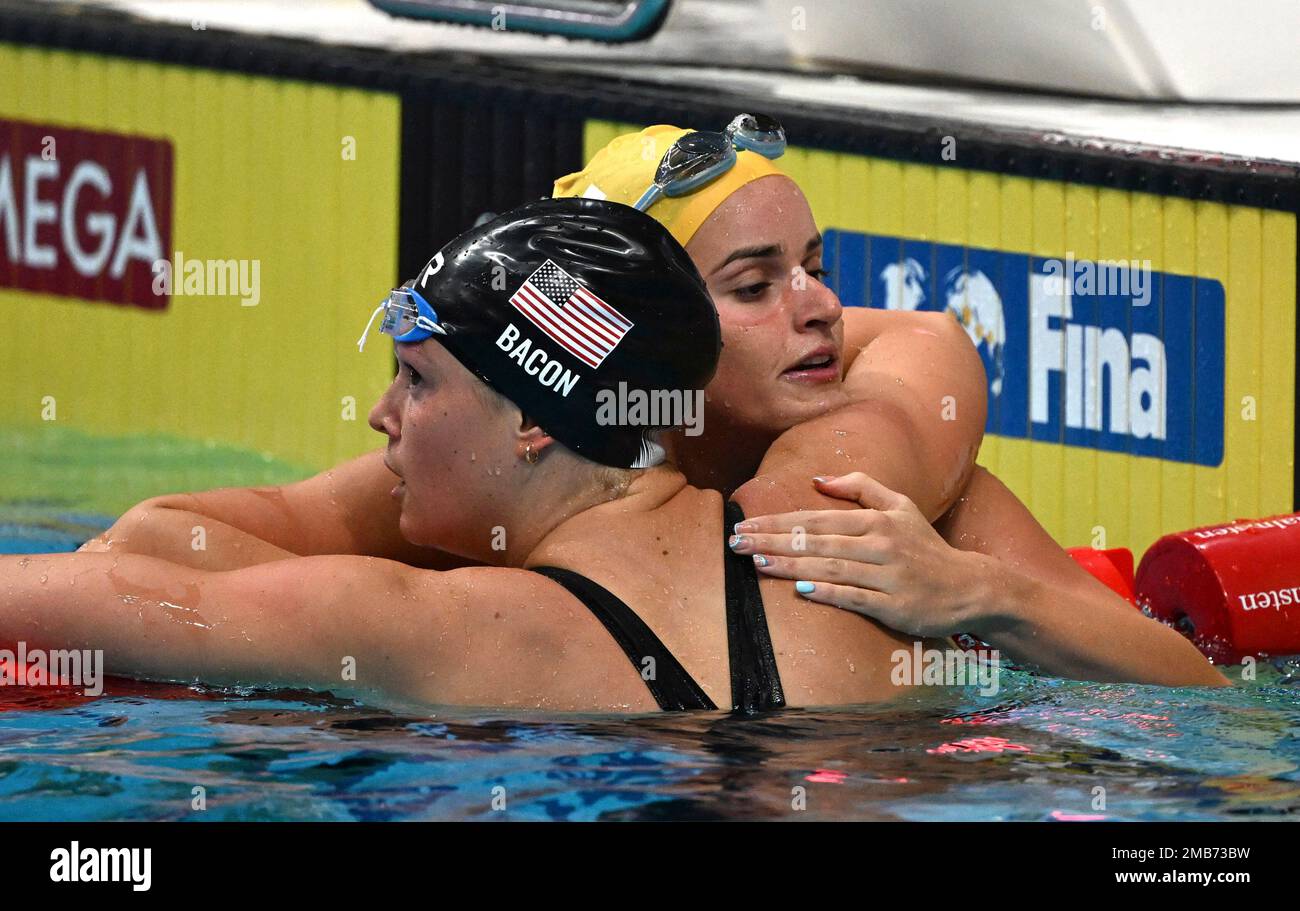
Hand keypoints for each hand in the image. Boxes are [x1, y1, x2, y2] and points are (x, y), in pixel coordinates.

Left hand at [729, 472, 987, 637]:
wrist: (969, 587)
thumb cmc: (925, 547)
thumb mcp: (900, 506)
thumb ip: (862, 487)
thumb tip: (819, 479)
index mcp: (876, 519)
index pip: (816, 518)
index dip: (778, 521)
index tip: (744, 524)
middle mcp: (880, 544)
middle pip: (817, 541)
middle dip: (773, 540)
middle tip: (736, 543)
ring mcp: (887, 576)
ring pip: (831, 567)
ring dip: (791, 565)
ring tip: (757, 562)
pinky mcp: (894, 606)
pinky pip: (856, 598)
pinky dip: (830, 593)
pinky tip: (801, 590)